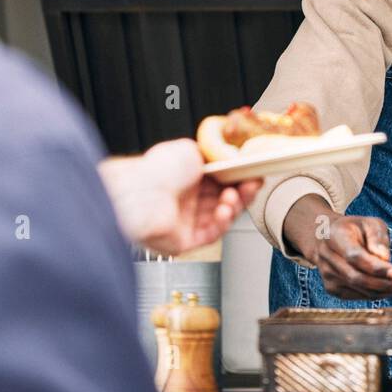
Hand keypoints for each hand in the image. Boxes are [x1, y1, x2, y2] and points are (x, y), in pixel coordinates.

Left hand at [97, 138, 261, 256]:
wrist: (138, 193)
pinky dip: (222, 222)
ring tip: (233, 196)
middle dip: (242, 192)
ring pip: (221, 217)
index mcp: (186, 178)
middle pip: (224, 199)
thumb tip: (228, 157)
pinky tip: (224, 211)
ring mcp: (184, 221)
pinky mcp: (183, 240)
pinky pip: (211, 234)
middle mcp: (186, 200)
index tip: (253, 173)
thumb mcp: (190, 150)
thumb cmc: (156, 170)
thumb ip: (212, 155)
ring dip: (233, 206)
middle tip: (253, 184)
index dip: (239, 178)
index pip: (221, 181)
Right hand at [284, 196, 391, 299]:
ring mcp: (328, 276)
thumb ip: (378, 237)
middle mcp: (326, 258)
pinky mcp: (333, 289)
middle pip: (358, 277)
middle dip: (386, 283)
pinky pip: (360, 295)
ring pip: (360, 290)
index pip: (355, 256)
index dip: (376, 267)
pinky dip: (379, 294)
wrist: (329, 238)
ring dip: (387, 291)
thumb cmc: (355, 229)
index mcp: (333, 236)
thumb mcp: (370, 223)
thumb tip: (385, 258)